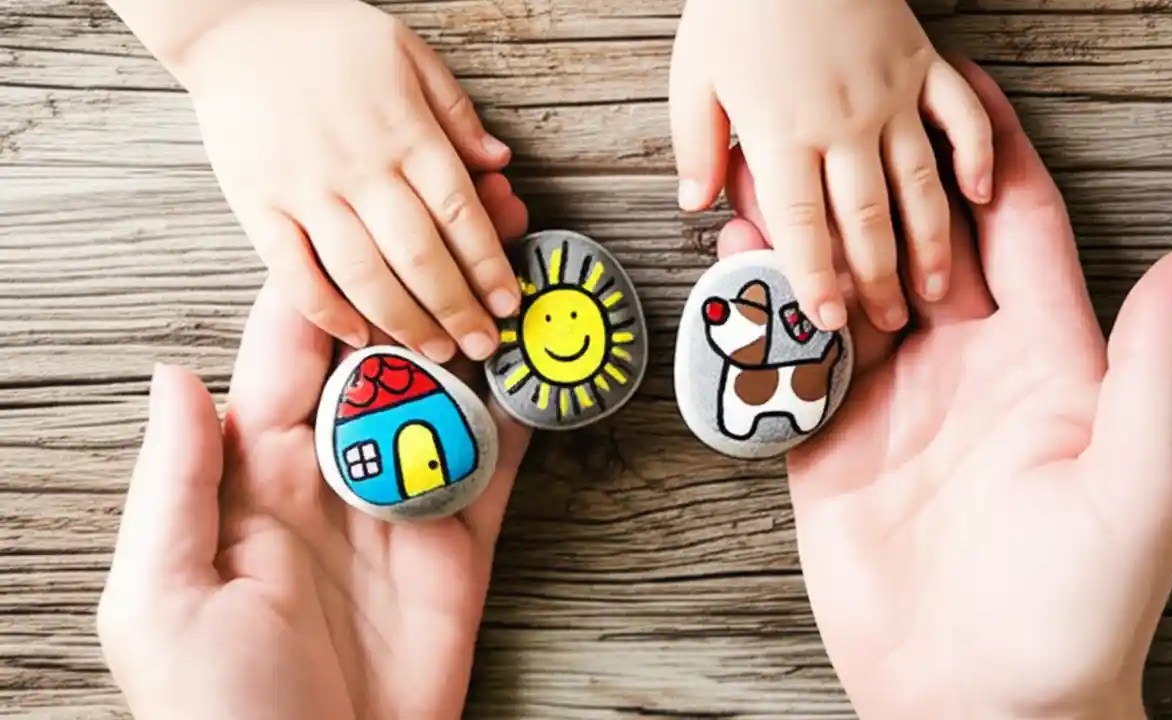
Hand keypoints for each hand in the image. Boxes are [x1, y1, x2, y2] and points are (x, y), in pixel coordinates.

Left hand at [96, 178, 530, 719]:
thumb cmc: (216, 711)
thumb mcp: (161, 599)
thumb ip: (176, 484)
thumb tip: (177, 374)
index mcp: (254, 473)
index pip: (292, 350)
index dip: (332, 282)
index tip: (370, 218)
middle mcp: (333, 473)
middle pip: (381, 355)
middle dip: (420, 286)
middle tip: (469, 224)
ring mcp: (403, 504)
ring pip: (446, 397)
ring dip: (480, 336)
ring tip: (521, 273)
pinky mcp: (460, 546)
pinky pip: (496, 467)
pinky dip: (526, 417)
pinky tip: (547, 366)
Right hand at [171, 0, 525, 362]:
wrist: (232, 20)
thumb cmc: (326, 38)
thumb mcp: (408, 54)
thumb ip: (456, 114)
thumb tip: (498, 164)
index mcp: (405, 133)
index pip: (460, 214)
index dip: (489, 266)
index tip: (510, 303)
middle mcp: (360, 168)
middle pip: (420, 257)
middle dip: (458, 310)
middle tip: (484, 346)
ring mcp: (306, 191)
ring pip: (364, 276)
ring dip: (405, 322)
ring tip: (436, 353)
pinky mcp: (258, 207)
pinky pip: (294, 274)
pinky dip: (328, 312)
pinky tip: (359, 335)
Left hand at [670, 0, 992, 335]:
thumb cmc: (737, 4)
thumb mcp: (694, 75)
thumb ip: (695, 145)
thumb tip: (693, 205)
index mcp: (782, 134)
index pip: (800, 226)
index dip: (813, 280)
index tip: (825, 323)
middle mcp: (842, 125)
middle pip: (864, 219)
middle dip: (875, 280)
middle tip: (885, 327)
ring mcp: (890, 96)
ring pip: (917, 183)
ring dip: (929, 241)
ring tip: (935, 290)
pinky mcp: (922, 65)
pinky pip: (958, 115)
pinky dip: (976, 153)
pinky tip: (982, 194)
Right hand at [717, 61, 1171, 718]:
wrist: (981, 707)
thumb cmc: (1078, 609)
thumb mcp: (1138, 482)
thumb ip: (1154, 365)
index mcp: (1043, 360)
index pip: (1016, 227)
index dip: (990, 152)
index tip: (959, 85)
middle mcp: (963, 368)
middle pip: (914, 243)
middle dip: (877, 177)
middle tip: (832, 118)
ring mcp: (891, 406)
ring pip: (842, 293)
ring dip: (808, 239)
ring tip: (764, 185)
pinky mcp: (829, 450)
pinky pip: (789, 368)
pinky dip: (761, 321)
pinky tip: (734, 279)